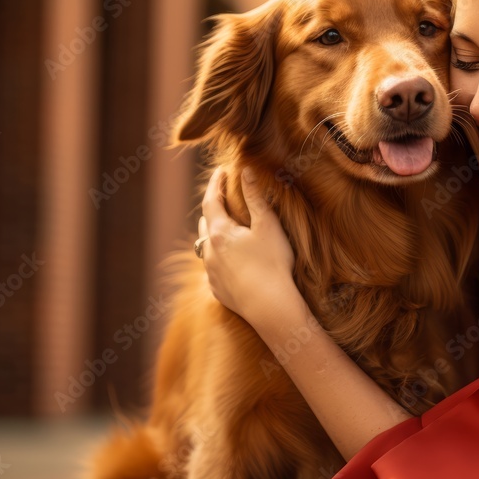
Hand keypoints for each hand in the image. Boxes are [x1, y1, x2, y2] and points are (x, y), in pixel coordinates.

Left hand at [199, 166, 298, 325]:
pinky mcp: (217, 290)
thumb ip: (255, 197)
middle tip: (223, 198)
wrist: (271, 307)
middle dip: (213, 208)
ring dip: (213, 234)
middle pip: (205, 223)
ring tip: (226, 229)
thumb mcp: (267, 225)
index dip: (215, 183)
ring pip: (205, 246)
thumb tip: (245, 170)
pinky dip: (219, 257)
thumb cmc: (272, 263)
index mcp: (219, 232)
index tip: (221, 171)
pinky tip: (231, 260)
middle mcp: (208, 251)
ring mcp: (211, 273)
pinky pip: (213, 267)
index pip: (211, 200)